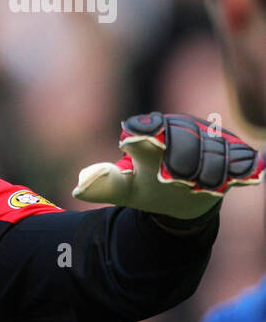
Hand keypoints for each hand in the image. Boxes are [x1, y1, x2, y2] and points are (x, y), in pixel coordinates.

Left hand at [73, 113, 262, 219]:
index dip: (143, 131)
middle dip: (182, 158)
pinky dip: (241, 165)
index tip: (135, 139)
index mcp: (150, 136)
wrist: (184, 194)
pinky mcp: (232, 150)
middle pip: (184, 138)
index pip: (146, 127)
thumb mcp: (126, 190)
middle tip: (180, 179)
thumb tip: (79, 187)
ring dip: (209, 169)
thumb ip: (105, 185)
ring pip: (213, 149)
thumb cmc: (150, 186)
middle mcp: (180, 130)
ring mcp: (208, 139)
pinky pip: (240, 156)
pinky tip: (241, 174)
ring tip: (201, 186)